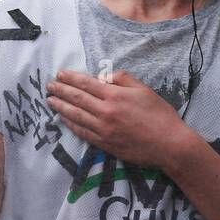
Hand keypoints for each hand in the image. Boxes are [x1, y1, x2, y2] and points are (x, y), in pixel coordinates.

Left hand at [46, 68, 192, 171]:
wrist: (169, 145)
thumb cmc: (161, 116)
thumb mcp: (145, 90)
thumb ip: (124, 80)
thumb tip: (105, 76)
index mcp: (115, 96)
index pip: (87, 83)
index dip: (71, 78)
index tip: (60, 74)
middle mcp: (105, 112)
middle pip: (77, 98)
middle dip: (61, 90)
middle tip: (50, 85)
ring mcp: (103, 129)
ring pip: (76, 115)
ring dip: (61, 107)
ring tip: (51, 101)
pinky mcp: (104, 143)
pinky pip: (83, 132)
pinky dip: (71, 125)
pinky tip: (64, 119)